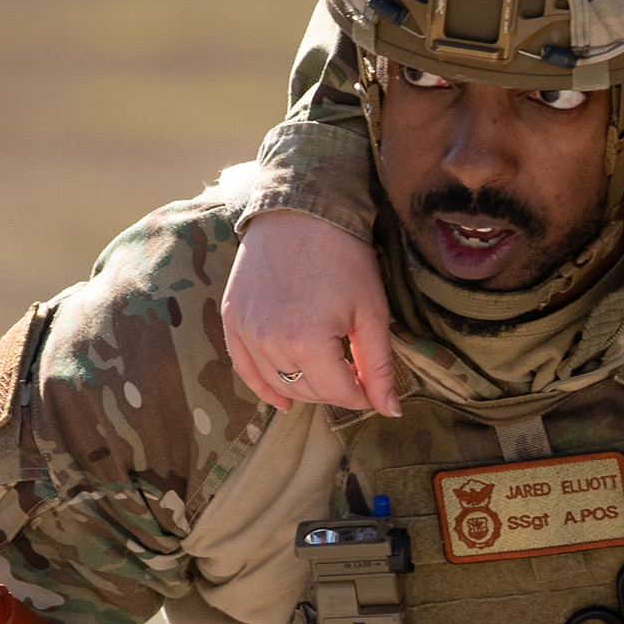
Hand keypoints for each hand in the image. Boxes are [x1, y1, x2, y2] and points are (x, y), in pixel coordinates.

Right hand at [222, 209, 398, 415]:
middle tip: (354, 377)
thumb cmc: (344, 257)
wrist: (300, 212)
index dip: (363, 395)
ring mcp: (245, 331)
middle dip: (335, 390)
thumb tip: (391, 411)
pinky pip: (243, 368)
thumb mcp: (372, 311)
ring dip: (304, 389)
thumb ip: (379, 365)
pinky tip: (282, 400)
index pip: (339, 392)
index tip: (375, 387)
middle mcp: (270, 342)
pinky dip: (263, 386)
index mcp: (308, 342)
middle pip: (307, 391)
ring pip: (277, 383)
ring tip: (326, 382)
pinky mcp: (232, 319)